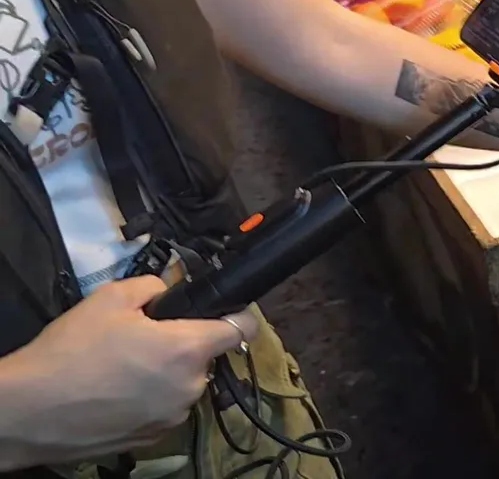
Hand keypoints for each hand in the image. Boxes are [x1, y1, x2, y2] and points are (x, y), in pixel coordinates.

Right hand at [0, 276, 257, 470]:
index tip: (224, 311)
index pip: (242, 328)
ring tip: (123, 368)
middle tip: (144, 339)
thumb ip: (153, 286)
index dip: (237, 314)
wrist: (29, 410)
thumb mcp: (110, 299)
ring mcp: (173, 417)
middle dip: (183, 345)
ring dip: (166, 374)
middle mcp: (191, 387)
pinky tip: (116, 393)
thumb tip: (170, 288)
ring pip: (184, 384)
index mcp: (188, 349)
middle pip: (205, 357)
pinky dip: (150, 399)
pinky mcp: (153, 438)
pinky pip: (164, 408)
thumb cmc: (71, 351)